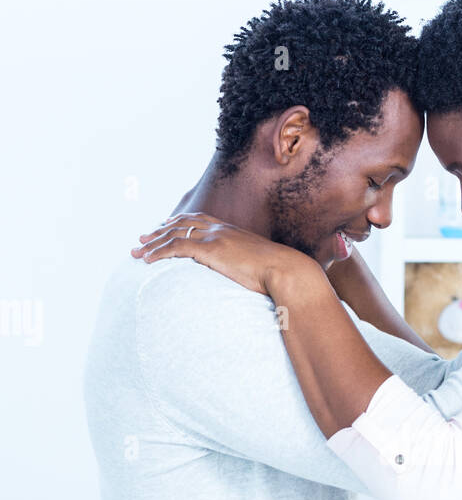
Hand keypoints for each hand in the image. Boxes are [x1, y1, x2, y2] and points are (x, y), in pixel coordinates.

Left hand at [131, 212, 316, 295]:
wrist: (286, 271)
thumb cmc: (278, 274)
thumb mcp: (258, 266)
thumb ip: (246, 266)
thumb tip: (246, 278)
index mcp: (230, 230)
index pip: (198, 220)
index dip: (177, 224)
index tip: (163, 228)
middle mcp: (220, 229)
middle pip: (181, 224)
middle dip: (158, 231)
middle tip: (142, 238)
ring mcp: (214, 237)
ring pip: (173, 234)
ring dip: (152, 243)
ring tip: (136, 252)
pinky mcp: (211, 249)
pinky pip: (176, 247)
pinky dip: (158, 252)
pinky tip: (147, 260)